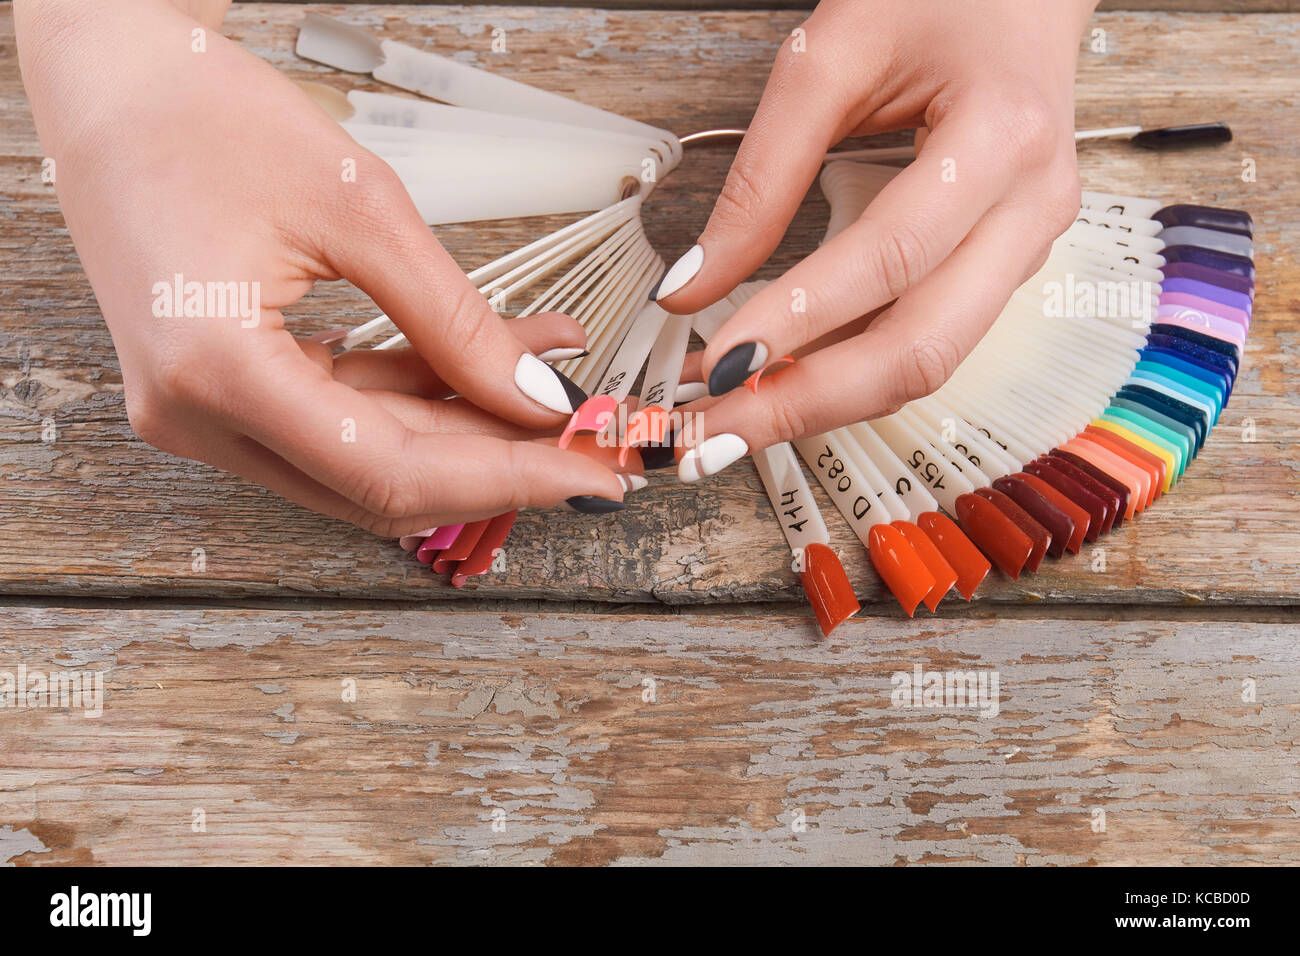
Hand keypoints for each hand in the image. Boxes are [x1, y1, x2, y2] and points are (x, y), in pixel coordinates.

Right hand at [15, 0, 625, 533]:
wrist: (118, 89)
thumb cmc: (209, 120)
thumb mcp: (362, 212)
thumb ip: (454, 322)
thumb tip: (534, 399)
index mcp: (214, 372)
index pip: (387, 472)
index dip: (502, 480)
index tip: (587, 474)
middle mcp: (196, 416)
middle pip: (379, 480)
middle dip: (493, 460)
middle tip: (584, 439)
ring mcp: (202, 412)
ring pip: (366, 456)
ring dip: (463, 426)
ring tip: (551, 381)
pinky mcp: (223, 392)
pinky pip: (339, 417)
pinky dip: (417, 395)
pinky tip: (489, 366)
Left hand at [657, 0, 1094, 480]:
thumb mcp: (831, 55)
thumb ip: (760, 174)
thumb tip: (693, 285)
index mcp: (1003, 138)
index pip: (891, 256)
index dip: (799, 318)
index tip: (716, 362)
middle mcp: (1031, 211)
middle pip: (922, 347)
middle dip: (807, 402)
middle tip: (712, 436)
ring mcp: (1027, 247)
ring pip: (927, 362)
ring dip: (822, 401)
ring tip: (730, 422)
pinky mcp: (1003, 268)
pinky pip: (925, 339)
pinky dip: (848, 372)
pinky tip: (780, 384)